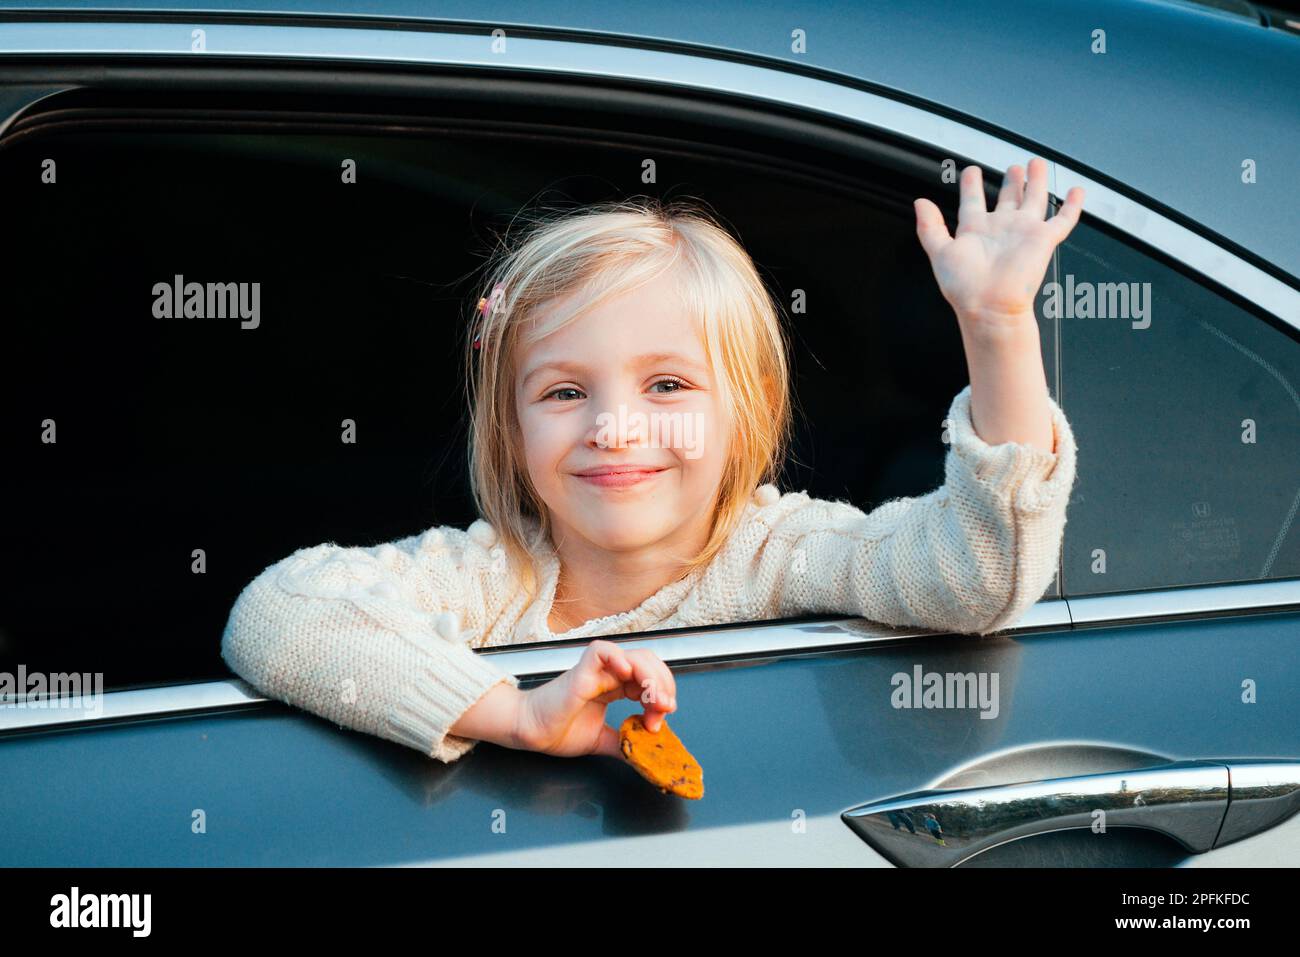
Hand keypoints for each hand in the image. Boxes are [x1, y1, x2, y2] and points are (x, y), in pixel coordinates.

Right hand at [513, 640, 676, 757]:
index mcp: (614, 686)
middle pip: (648, 664)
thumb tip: (645, 755)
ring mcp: (595, 670)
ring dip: (651, 676)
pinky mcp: (581, 671)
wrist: (529, 732)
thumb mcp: (601, 740)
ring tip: (653, 699)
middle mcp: (608, 674)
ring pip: (634, 656)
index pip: (649, 680)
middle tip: (664, 709)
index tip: (659, 721)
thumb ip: (623, 744)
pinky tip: (627, 673)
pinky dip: (618, 657)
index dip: (661, 696)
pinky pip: (602, 651)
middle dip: (663, 685)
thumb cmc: (556, 730)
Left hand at [914, 157, 1083, 337]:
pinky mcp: (1043, 240)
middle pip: (1008, 198)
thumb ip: (929, 226)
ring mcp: (1023, 233)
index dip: (972, 185)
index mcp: (975, 231)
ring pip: (1034, 200)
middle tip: (1014, 167)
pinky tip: (1077, 192)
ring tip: (1036, 164)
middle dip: (1011, 182)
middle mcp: (1000, 229)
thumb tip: (920, 202)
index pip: (974, 201)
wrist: (989, 305)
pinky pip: (1062, 219)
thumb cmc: (964, 287)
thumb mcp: (939, 251)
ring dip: (1036, 182)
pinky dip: (1072, 206)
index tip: (971, 171)